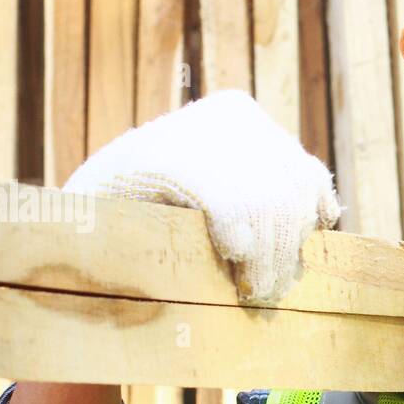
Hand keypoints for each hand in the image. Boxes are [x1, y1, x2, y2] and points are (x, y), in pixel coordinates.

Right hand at [62, 90, 342, 303]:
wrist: (74, 227)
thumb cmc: (155, 223)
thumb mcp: (223, 198)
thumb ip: (268, 196)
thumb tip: (328, 212)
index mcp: (240, 115)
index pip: (301, 174)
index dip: (305, 225)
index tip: (294, 264)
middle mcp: (224, 114)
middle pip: (284, 191)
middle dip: (284, 248)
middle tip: (271, 290)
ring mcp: (191, 129)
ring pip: (262, 202)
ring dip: (264, 255)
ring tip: (254, 289)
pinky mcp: (162, 157)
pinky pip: (225, 202)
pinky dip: (237, 235)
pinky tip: (234, 257)